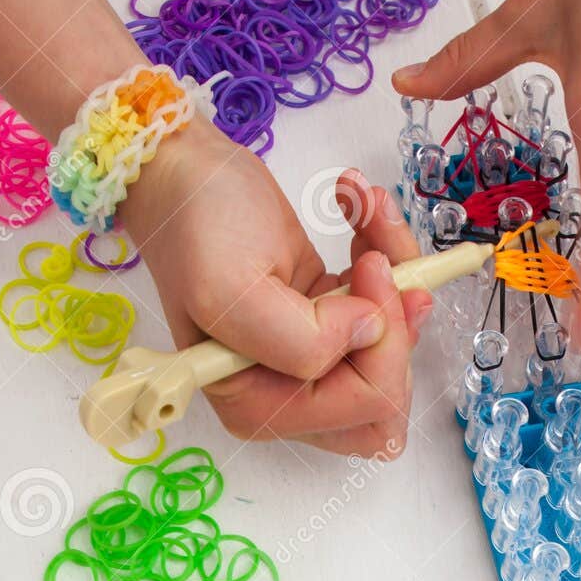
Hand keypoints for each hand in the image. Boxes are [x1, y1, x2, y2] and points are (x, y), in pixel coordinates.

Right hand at [120, 117, 431, 456]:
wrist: (183, 173)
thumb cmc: (194, 225)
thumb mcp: (231, 289)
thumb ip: (303, 340)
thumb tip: (370, 333)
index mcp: (260, 407)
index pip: (362, 405)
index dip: (382, 342)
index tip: (366, 269)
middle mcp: (289, 397)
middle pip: (389, 391)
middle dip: (398, 316)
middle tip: (376, 255)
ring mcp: (314, 360)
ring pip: (398, 345)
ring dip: (398, 271)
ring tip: (367, 211)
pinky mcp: (332, 321)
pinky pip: (389, 307)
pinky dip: (390, 253)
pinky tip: (361, 214)